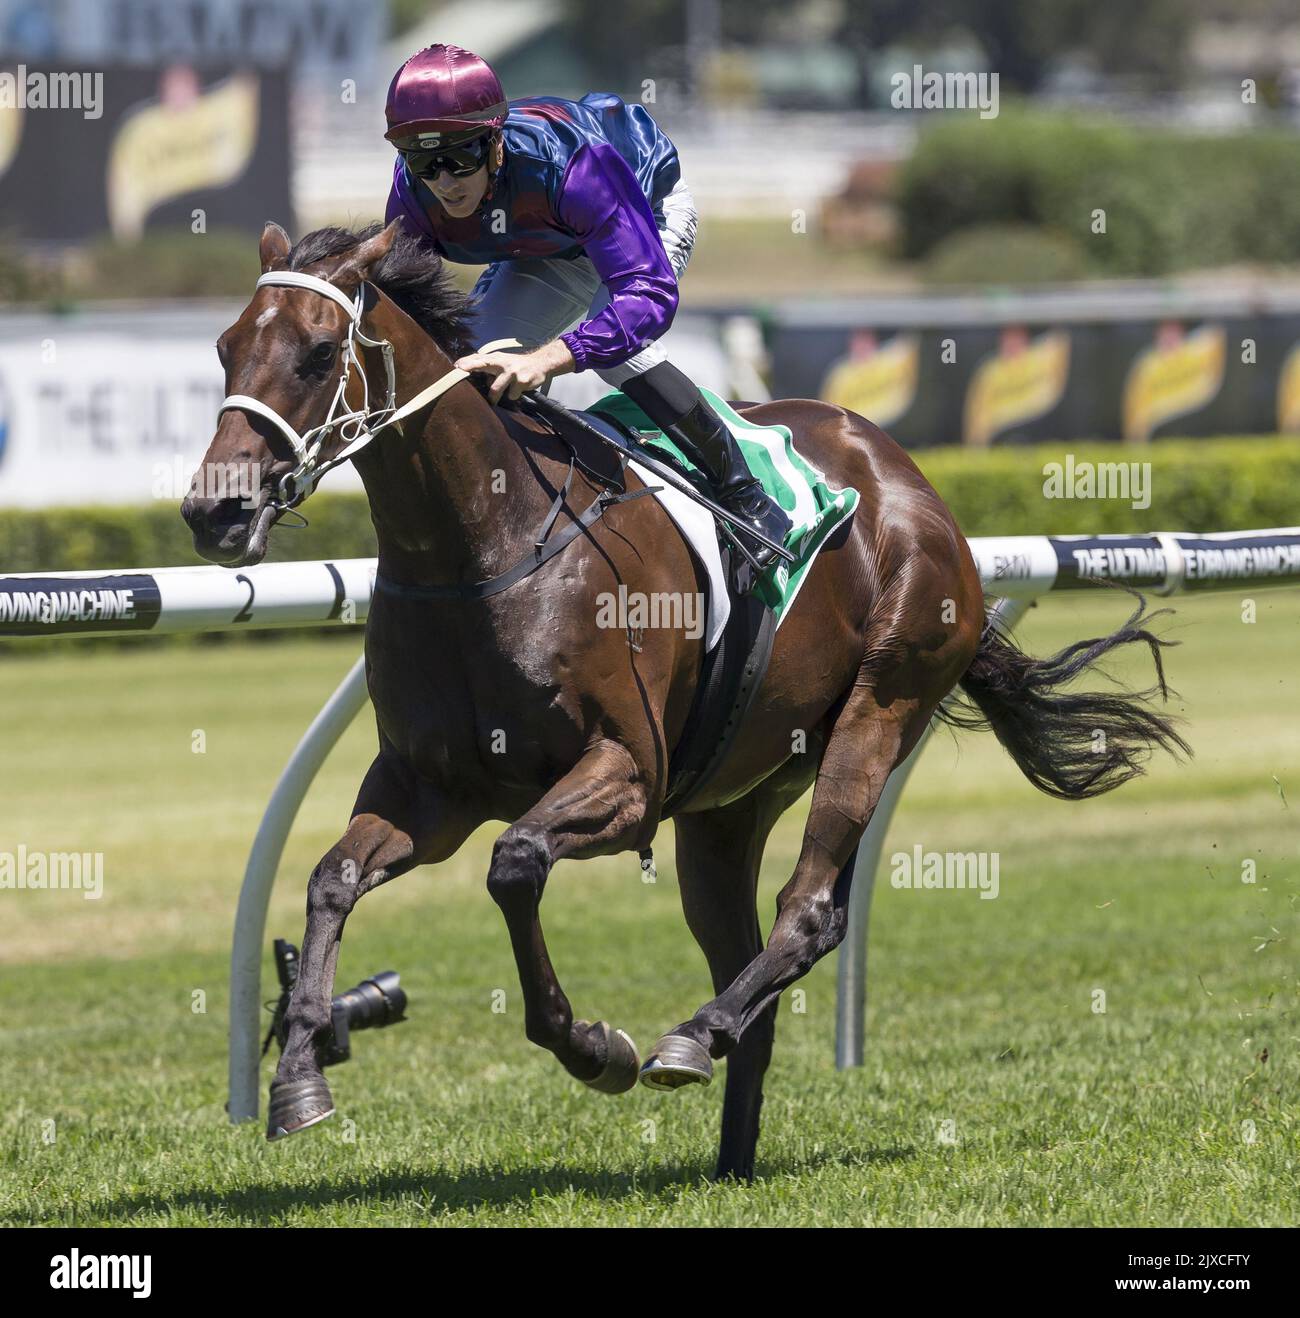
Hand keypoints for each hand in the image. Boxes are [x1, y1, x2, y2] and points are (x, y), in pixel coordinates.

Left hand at [455, 340, 574, 403]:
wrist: (541, 363)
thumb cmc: (517, 365)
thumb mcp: (503, 362)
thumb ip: (489, 368)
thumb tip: (476, 377)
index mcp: (496, 358)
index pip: (479, 358)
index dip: (467, 362)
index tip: (456, 366)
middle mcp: (503, 362)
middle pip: (484, 363)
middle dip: (471, 366)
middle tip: (459, 369)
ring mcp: (512, 371)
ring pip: (496, 388)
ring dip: (493, 398)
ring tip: (493, 401)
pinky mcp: (522, 381)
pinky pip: (511, 395)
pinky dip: (513, 395)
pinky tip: (519, 389)